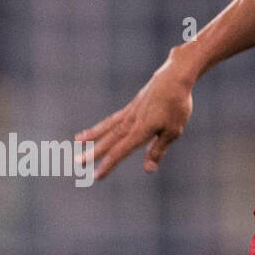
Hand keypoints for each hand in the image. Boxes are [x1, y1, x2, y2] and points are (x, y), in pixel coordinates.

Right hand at [75, 54, 194, 178]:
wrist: (174, 78)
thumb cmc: (177, 106)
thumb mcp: (172, 131)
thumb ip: (158, 150)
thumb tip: (148, 170)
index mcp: (140, 131)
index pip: (120, 152)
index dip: (108, 165)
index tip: (96, 176)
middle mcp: (130, 123)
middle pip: (109, 141)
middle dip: (94, 153)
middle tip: (77, 163)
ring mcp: (129, 114)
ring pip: (107, 129)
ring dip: (92, 137)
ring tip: (77, 142)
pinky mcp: (131, 106)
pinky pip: (112, 118)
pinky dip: (101, 126)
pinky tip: (95, 130)